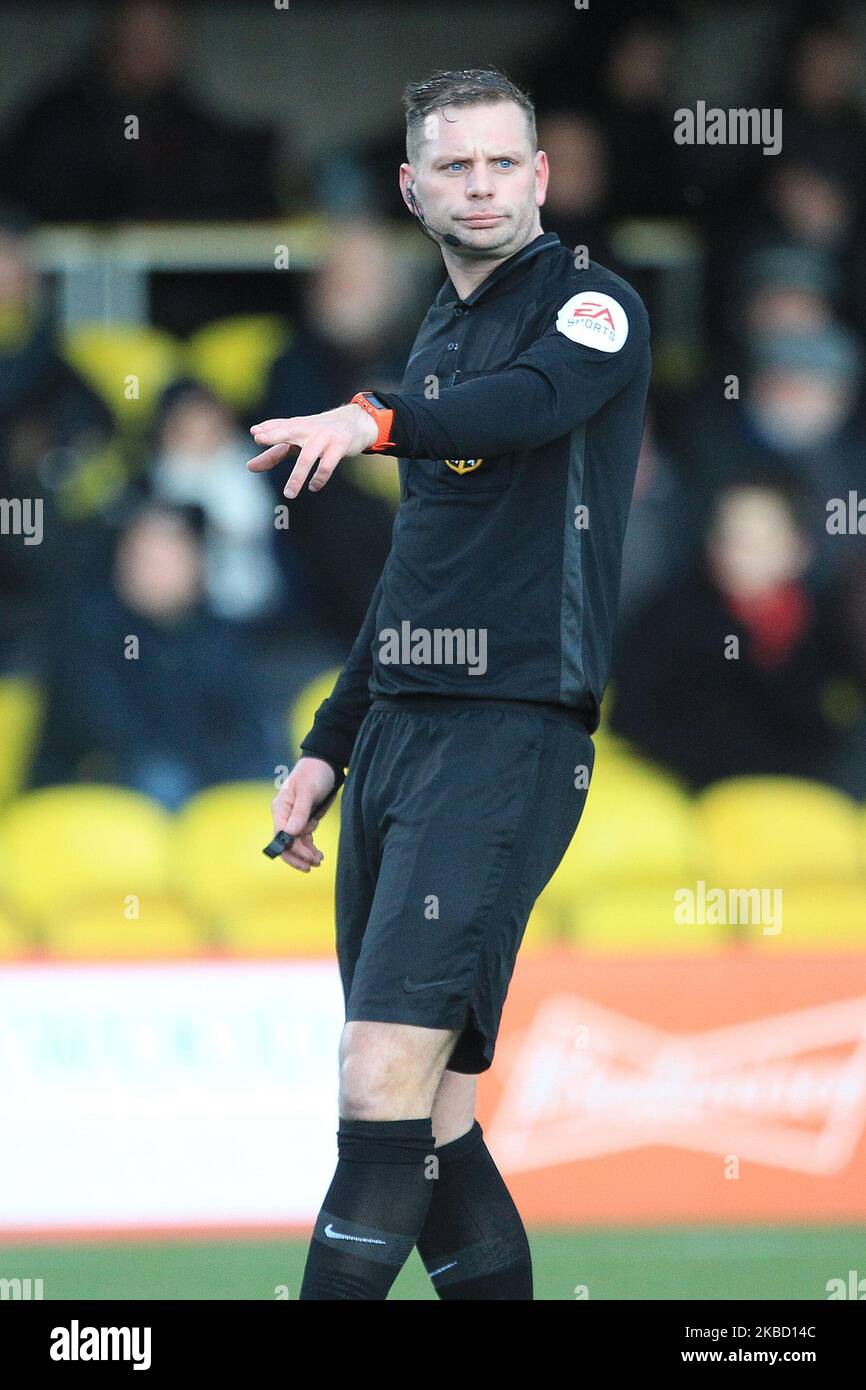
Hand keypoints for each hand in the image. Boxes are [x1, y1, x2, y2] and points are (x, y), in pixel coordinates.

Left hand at [248, 404, 378, 497]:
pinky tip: (313, 487)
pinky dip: (319, 478)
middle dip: (274, 434)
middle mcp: (308, 429)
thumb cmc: (319, 433)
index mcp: (296, 426)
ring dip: (297, 477)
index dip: (267, 428)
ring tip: (289, 494)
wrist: (355, 423)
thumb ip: (274, 453)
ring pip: (307, 457)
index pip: (279, 426)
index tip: (254, 432)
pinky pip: (327, 465)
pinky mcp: (339, 447)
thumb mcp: (297, 440)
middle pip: (288, 431)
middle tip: (259, 438)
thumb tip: (249, 467)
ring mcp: (324, 438)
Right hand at [270, 756, 336, 871]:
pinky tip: (319, 855)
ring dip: (306, 855)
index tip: (305, 857)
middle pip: (286, 843)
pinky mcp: (304, 821)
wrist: (325, 765)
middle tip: (313, 865)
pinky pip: (304, 840)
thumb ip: (300, 813)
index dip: (291, 848)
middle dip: (298, 856)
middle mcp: (285, 816)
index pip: (281, 834)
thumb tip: (290, 834)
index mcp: (280, 808)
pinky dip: (310, 849)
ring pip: (296, 844)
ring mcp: (294, 819)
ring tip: (319, 861)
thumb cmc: (314, 774)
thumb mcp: (307, 792)